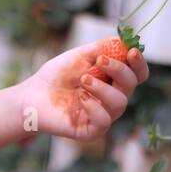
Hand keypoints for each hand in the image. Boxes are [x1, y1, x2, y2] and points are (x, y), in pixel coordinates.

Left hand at [14, 38, 150, 141]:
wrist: (32, 95)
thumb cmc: (56, 75)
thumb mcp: (80, 56)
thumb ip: (101, 48)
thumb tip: (123, 41)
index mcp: (112, 81)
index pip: (136, 74)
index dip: (138, 63)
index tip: (131, 51)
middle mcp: (111, 99)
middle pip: (131, 85)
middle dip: (119, 70)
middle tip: (99, 61)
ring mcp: (103, 115)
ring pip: (120, 103)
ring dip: (103, 88)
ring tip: (84, 79)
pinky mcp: (90, 130)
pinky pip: (104, 121)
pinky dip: (94, 106)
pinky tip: (80, 97)